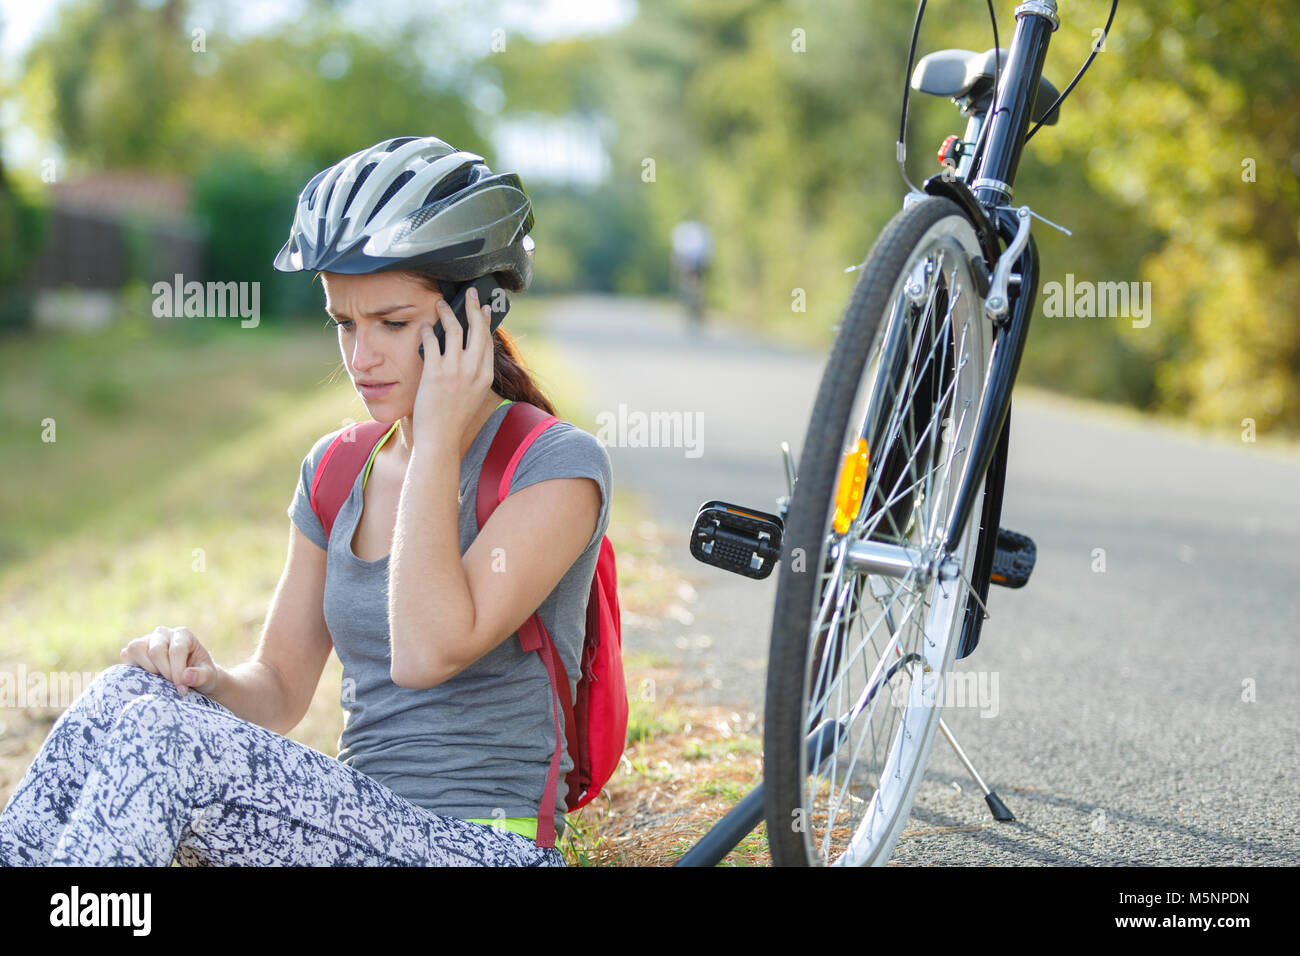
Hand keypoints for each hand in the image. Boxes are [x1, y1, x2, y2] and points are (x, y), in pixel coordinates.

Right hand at [120, 625, 218, 696]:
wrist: (189, 678)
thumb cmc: (200, 675)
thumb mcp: (208, 677)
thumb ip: (201, 676)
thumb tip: (185, 677)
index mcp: (183, 635)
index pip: (177, 650)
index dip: (177, 671)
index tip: (182, 690)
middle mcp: (163, 634)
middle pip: (156, 650)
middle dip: (164, 672)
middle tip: (172, 686)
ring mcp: (146, 640)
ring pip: (137, 648)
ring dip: (147, 668)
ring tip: (160, 680)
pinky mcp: (134, 650)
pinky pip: (126, 654)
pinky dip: (134, 668)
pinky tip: (148, 679)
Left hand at [413, 286, 494, 447]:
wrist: (440, 437)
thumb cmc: (453, 419)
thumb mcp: (473, 396)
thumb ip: (474, 375)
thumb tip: (469, 355)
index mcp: (485, 376)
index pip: (487, 341)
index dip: (486, 322)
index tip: (484, 309)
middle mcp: (473, 370)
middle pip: (477, 329)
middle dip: (474, 307)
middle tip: (470, 293)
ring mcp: (455, 370)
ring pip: (454, 330)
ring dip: (447, 313)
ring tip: (440, 303)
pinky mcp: (435, 372)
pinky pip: (431, 342)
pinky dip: (426, 330)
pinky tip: (422, 326)